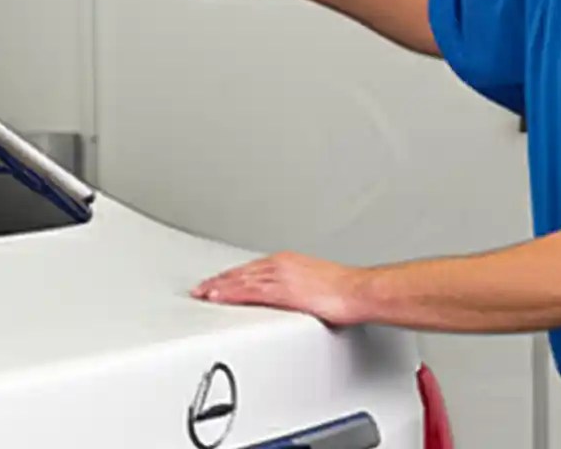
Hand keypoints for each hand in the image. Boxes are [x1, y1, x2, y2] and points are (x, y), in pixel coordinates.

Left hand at [192, 251, 372, 326]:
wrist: (359, 291)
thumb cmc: (346, 291)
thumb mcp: (316, 285)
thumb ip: (298, 288)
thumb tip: (293, 298)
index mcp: (289, 262)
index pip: (253, 268)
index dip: (233, 275)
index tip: (219, 281)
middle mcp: (282, 264)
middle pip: (243, 271)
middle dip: (221, 279)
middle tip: (201, 287)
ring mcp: (280, 276)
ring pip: (241, 279)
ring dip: (219, 286)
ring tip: (202, 293)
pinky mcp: (282, 290)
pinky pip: (249, 291)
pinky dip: (230, 293)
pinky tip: (218, 297)